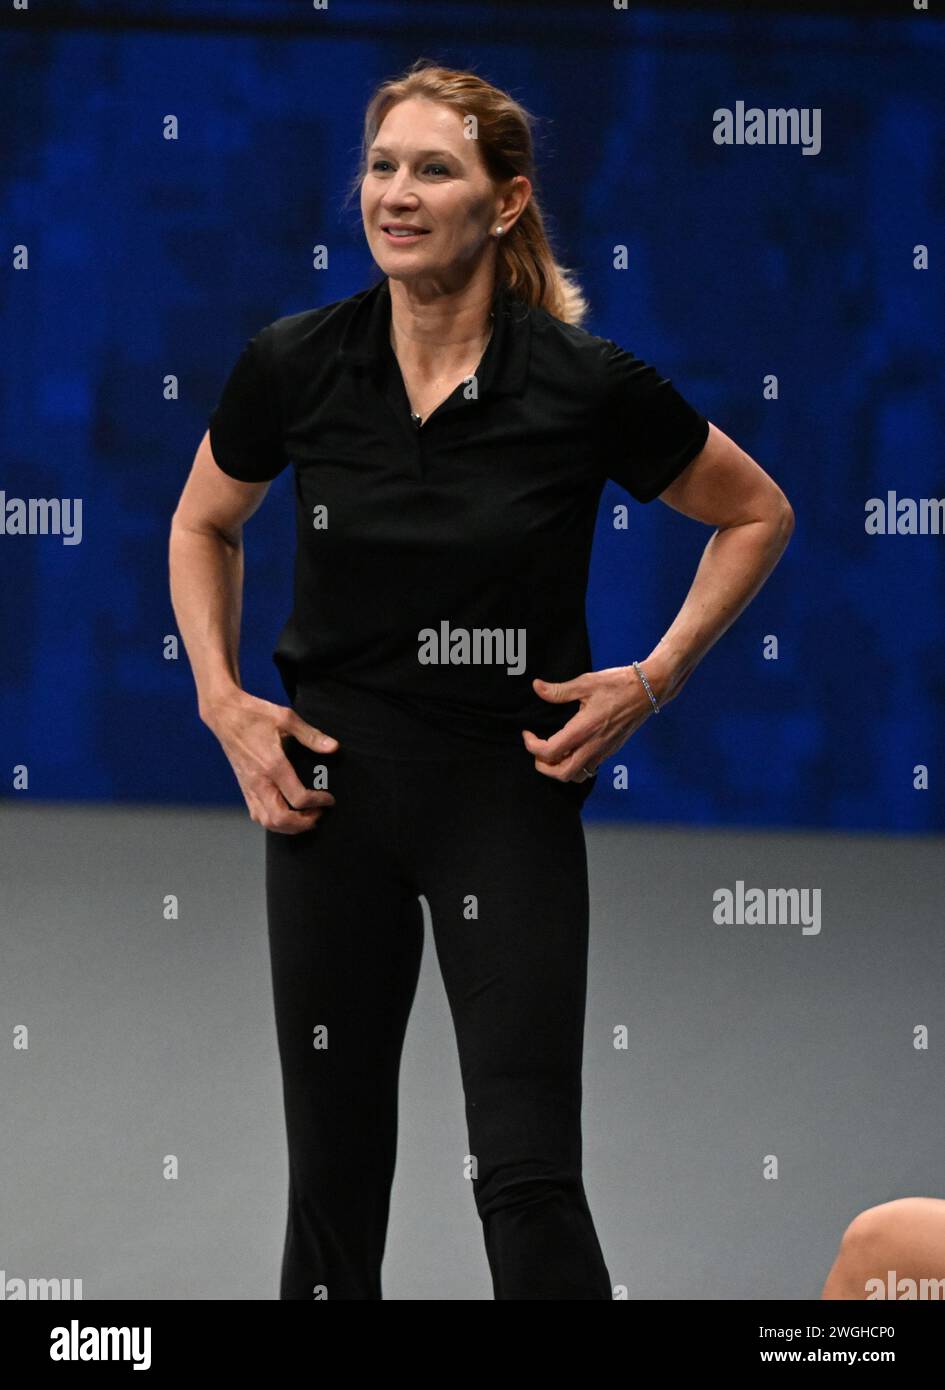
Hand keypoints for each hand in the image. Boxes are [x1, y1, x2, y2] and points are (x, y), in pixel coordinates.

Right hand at [202, 689, 338, 832]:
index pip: (298, 797)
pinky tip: (285, 814)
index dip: (318, 802)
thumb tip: (333, 747)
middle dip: (304, 823)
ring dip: (288, 827)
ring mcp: (249, 787)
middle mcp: (259, 781)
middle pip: (280, 818)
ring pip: (267, 821)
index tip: (329, 799)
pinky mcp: (244, 787)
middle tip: (319, 814)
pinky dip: (273, 821)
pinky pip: (256, 814)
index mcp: (272, 764)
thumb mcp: (286, 718)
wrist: (224, 715)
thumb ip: (311, 735)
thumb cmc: (255, 714)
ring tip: (305, 817)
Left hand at [521, 666, 656, 783]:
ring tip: (553, 752)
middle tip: (537, 749)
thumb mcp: (586, 682)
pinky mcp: (611, 750)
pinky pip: (589, 769)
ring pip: (577, 776)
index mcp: (584, 729)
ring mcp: (604, 751)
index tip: (528, 733)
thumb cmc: (618, 684)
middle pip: (562, 773)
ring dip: (560, 770)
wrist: (649, 689)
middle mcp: (594, 745)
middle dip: (543, 766)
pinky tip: (572, 751)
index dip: (532, 746)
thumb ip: (559, 690)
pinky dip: (575, 768)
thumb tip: (537, 687)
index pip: (550, 751)